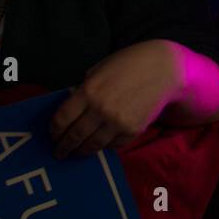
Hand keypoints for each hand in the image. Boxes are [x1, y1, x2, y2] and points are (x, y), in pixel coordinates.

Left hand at [51, 40, 179, 158]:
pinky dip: (105, 146)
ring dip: (82, 152)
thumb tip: (73, 109)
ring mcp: (117, 122)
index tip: (53, 136)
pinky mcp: (133, 131)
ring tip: (77, 153)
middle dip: (64, 147)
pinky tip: (100, 145)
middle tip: (59, 153)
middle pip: (74, 136)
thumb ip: (85, 89)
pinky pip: (113, 145)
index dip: (54, 131)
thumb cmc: (129, 64)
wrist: (165, 70)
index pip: (62, 119)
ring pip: (93, 145)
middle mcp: (100, 109)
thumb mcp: (100, 70)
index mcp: (88, 91)